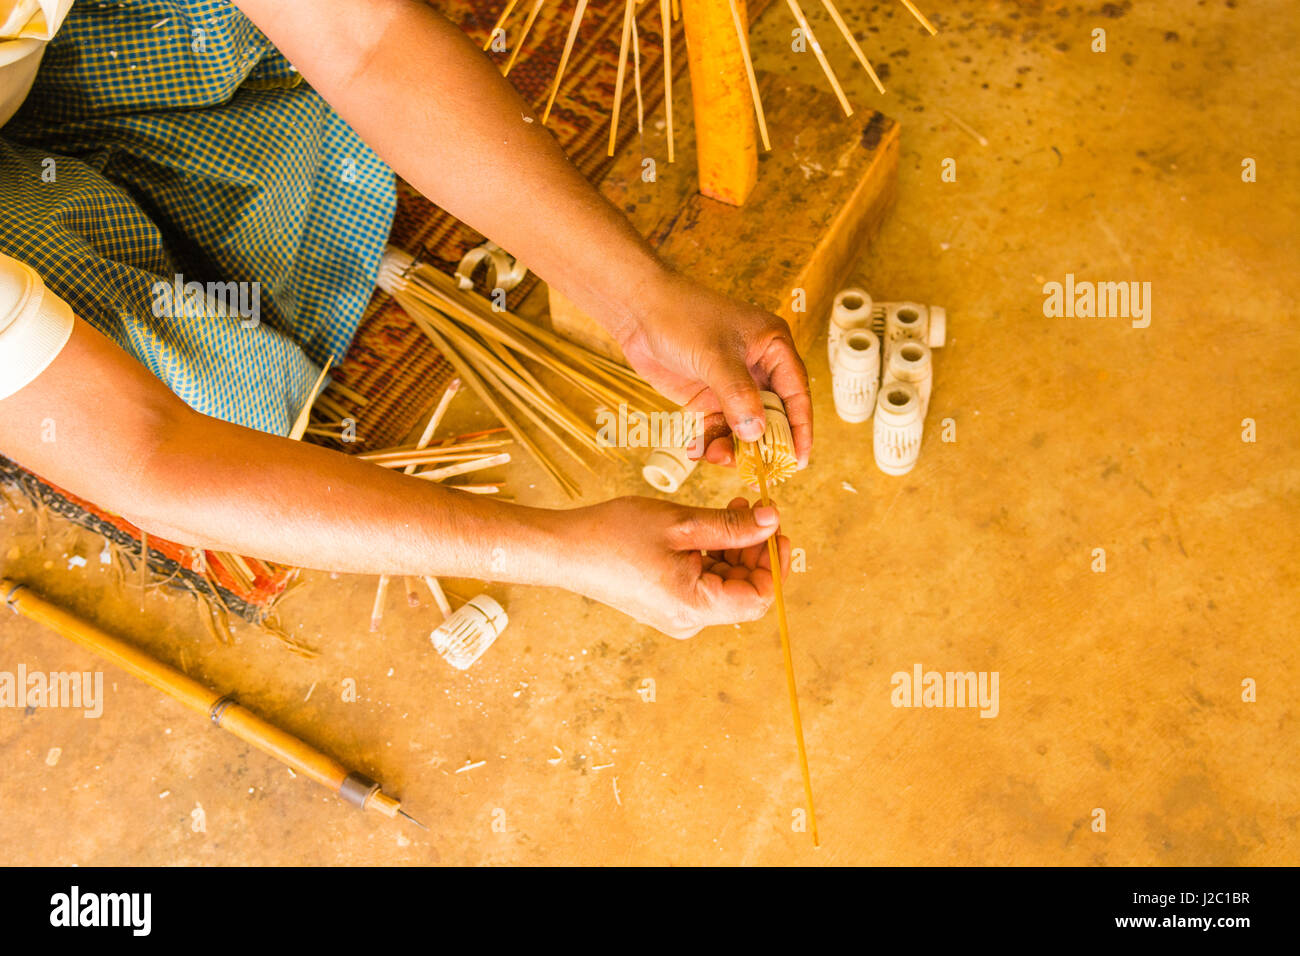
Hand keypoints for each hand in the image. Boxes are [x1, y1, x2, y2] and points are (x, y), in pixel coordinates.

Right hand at [566, 495, 791, 638]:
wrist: (566, 549)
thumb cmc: (616, 535)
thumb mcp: (681, 523)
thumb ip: (731, 526)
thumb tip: (772, 520)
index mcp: (695, 606)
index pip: (759, 598)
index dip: (775, 564)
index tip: (777, 529)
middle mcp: (690, 620)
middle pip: (745, 590)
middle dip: (755, 550)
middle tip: (754, 508)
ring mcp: (678, 613)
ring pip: (727, 584)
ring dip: (736, 548)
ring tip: (733, 508)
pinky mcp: (668, 603)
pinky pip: (705, 582)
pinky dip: (714, 555)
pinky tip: (710, 525)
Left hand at [616, 270, 812, 468]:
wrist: (637, 311)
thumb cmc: (682, 317)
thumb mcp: (715, 356)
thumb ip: (738, 395)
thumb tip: (756, 434)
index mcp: (773, 347)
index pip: (795, 393)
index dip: (800, 428)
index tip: (797, 460)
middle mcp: (757, 367)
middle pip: (771, 415)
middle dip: (763, 444)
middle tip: (755, 471)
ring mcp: (731, 384)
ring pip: (744, 427)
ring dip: (733, 446)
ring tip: (716, 457)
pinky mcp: (707, 396)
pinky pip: (718, 427)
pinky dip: (712, 441)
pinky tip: (700, 451)